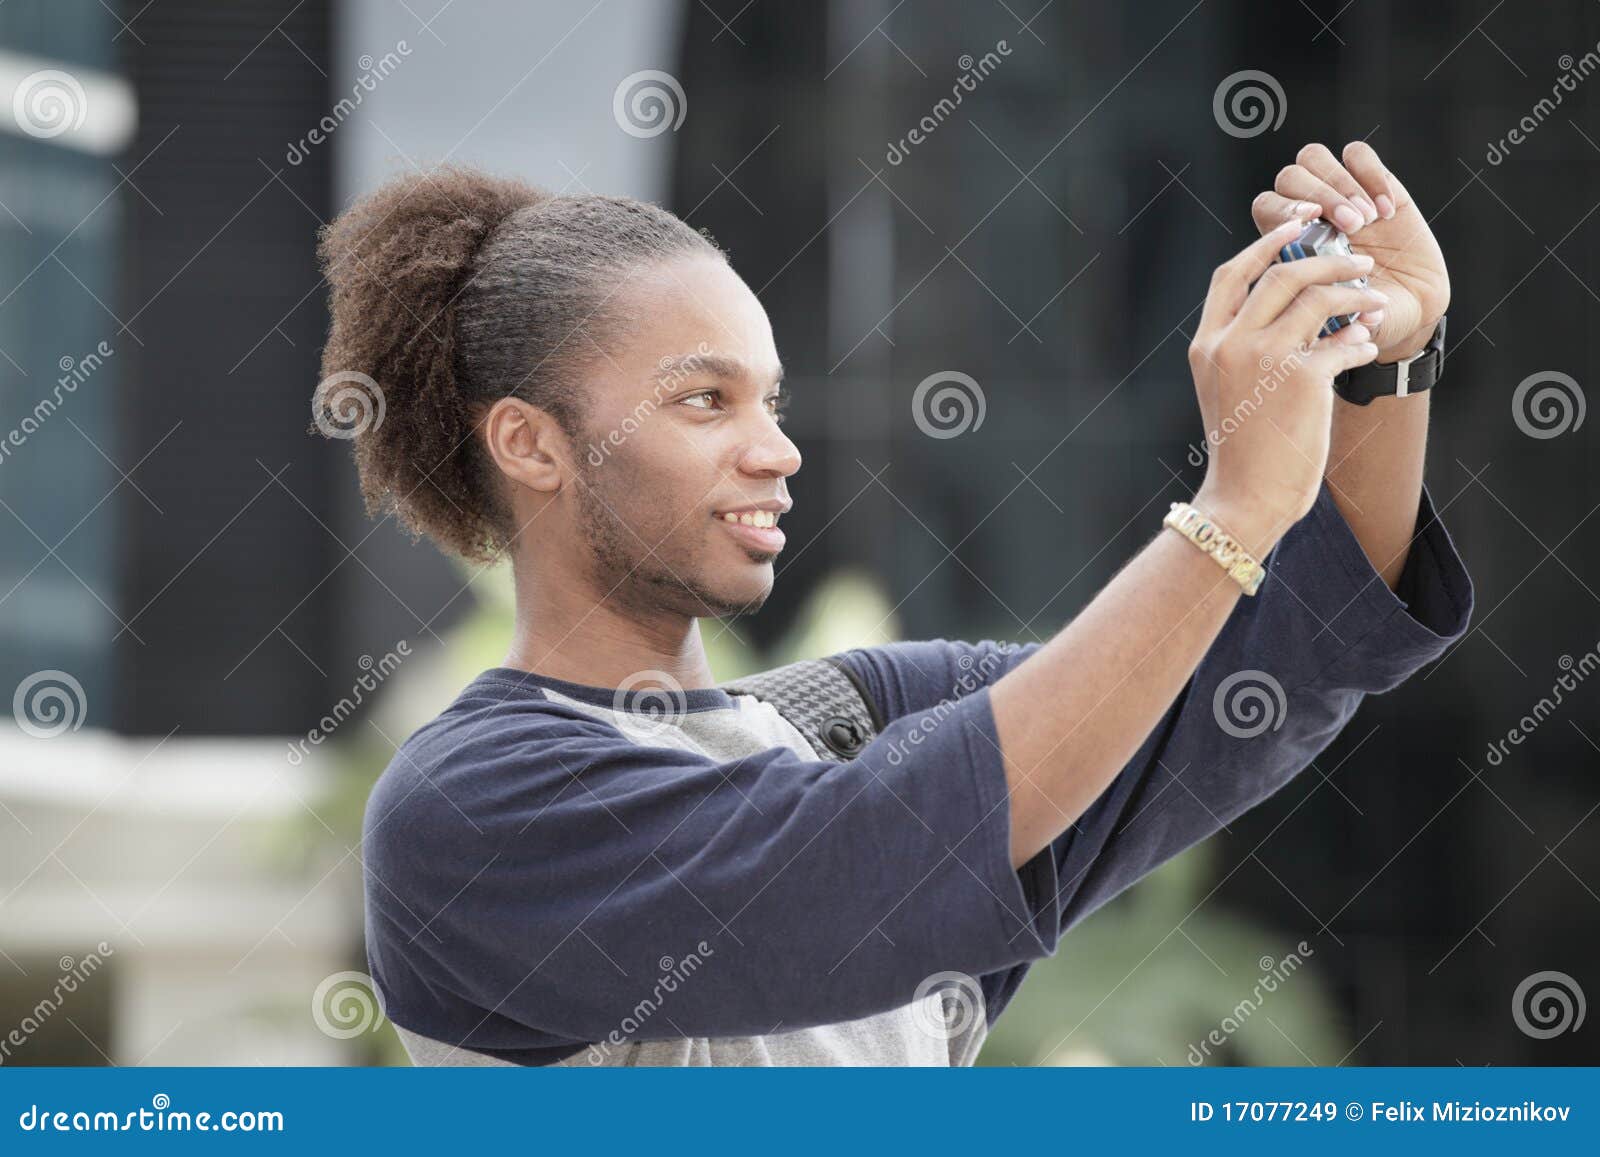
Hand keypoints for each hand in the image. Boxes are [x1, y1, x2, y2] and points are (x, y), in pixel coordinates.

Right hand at [1188, 219, 1386, 548]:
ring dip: (1356, 293)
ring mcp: (1263, 359)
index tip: (1297, 226)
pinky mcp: (1300, 379)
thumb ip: (1247, 349)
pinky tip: (1367, 345)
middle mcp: (1229, 344)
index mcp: (1207, 345)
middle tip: (1358, 259)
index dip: (1265, 244)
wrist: (1244, 498)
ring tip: (1377, 299)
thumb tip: (1304, 310)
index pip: (1231, 275)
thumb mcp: (1228, 391)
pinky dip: (1361, 340)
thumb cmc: (1242, 451)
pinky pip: (1342, 342)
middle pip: (1280, 274)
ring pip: (1318, 299)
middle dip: (1326, 259)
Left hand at [1250, 141, 1448, 362]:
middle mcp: (1308, 215)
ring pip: (1314, 158)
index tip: (1312, 222)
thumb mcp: (1336, 320)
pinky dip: (1371, 175)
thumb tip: (1326, 297)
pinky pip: (1357, 154)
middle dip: (1321, 195)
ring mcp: (1338, 195)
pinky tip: (1387, 212)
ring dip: (1341, 184)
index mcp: (1286, 243)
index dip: (1285, 209)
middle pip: (1289, 177)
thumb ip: (1325, 307)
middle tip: (1352, 227)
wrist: (1406, 309)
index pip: (1267, 207)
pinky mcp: (1372, 183)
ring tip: (1367, 221)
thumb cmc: (1362, 318)